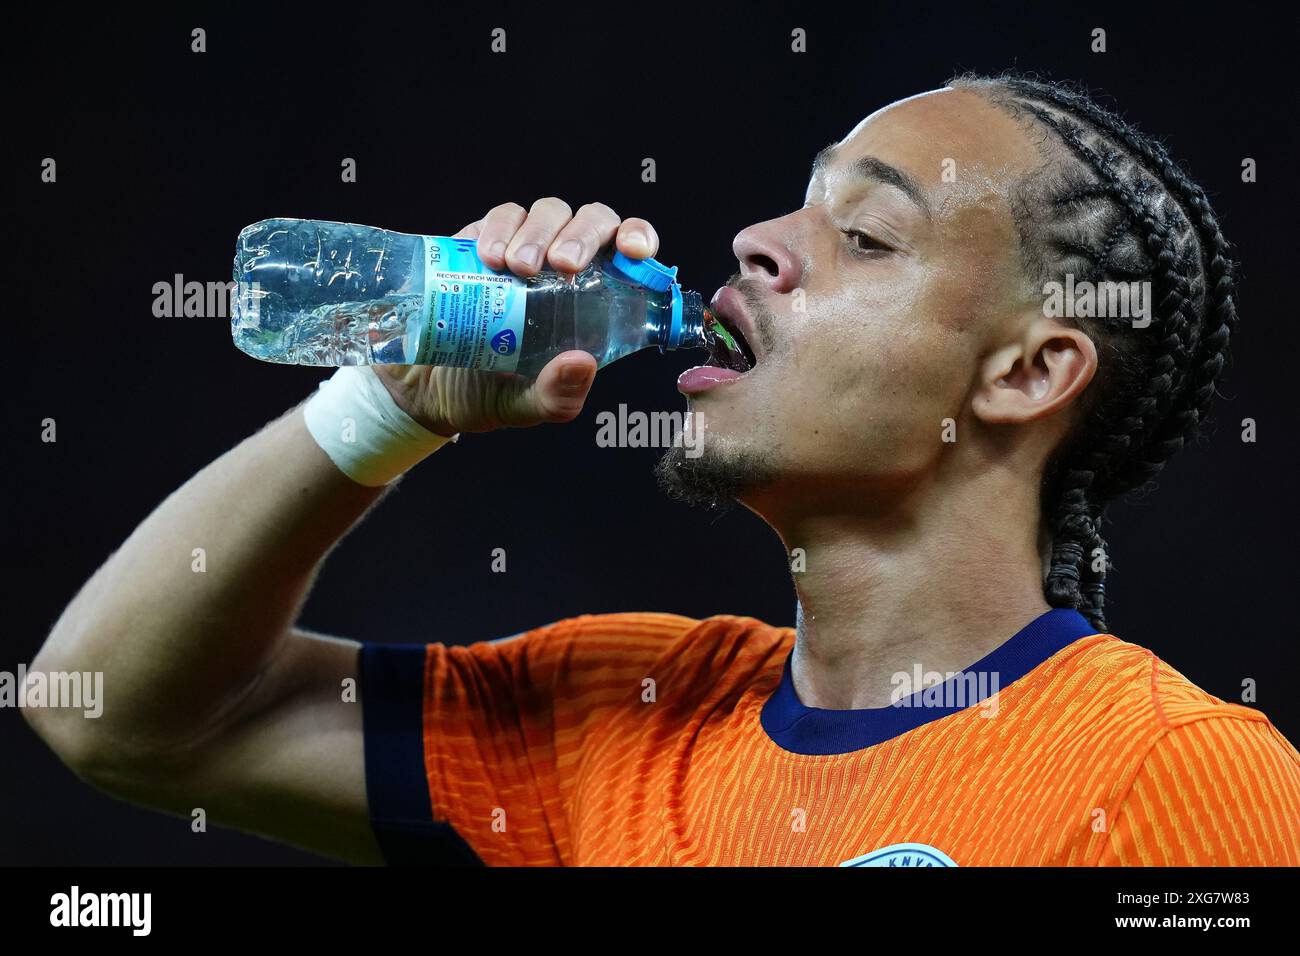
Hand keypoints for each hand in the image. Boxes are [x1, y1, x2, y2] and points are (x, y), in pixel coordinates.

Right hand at [373, 198, 659, 435]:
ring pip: (546, 212)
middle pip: (590, 221)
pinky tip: (486, 256)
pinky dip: (495, 229)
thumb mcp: (530, 406)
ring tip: (516, 268)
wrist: (426, 389)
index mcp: (594, 299)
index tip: (634, 251)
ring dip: (536, 232)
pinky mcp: (480, 243)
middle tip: (563, 265)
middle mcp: (565, 266)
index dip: (638, 238)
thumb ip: (559, 394)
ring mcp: (523, 248)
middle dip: (582, 235)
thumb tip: (583, 364)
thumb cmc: (493, 392)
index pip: (629, 253)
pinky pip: (498, 219)